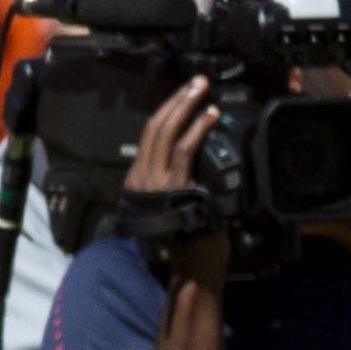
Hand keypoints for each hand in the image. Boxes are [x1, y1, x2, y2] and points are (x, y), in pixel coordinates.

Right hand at [126, 76, 227, 289]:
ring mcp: (155, 181)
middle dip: (176, 100)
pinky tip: (211, 114)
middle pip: (155, 127)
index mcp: (139, 181)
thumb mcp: (178, 206)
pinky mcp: (174, 185)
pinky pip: (185, 148)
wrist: (192, 268)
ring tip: (202, 88)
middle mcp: (141, 177)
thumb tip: (195, 163)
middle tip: (195, 82)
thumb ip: (179, 184)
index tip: (184, 97)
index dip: (167, 112)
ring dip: (186, 105)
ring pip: (166, 131)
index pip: (150, 138)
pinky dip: (199, 127)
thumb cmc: (191, 241)